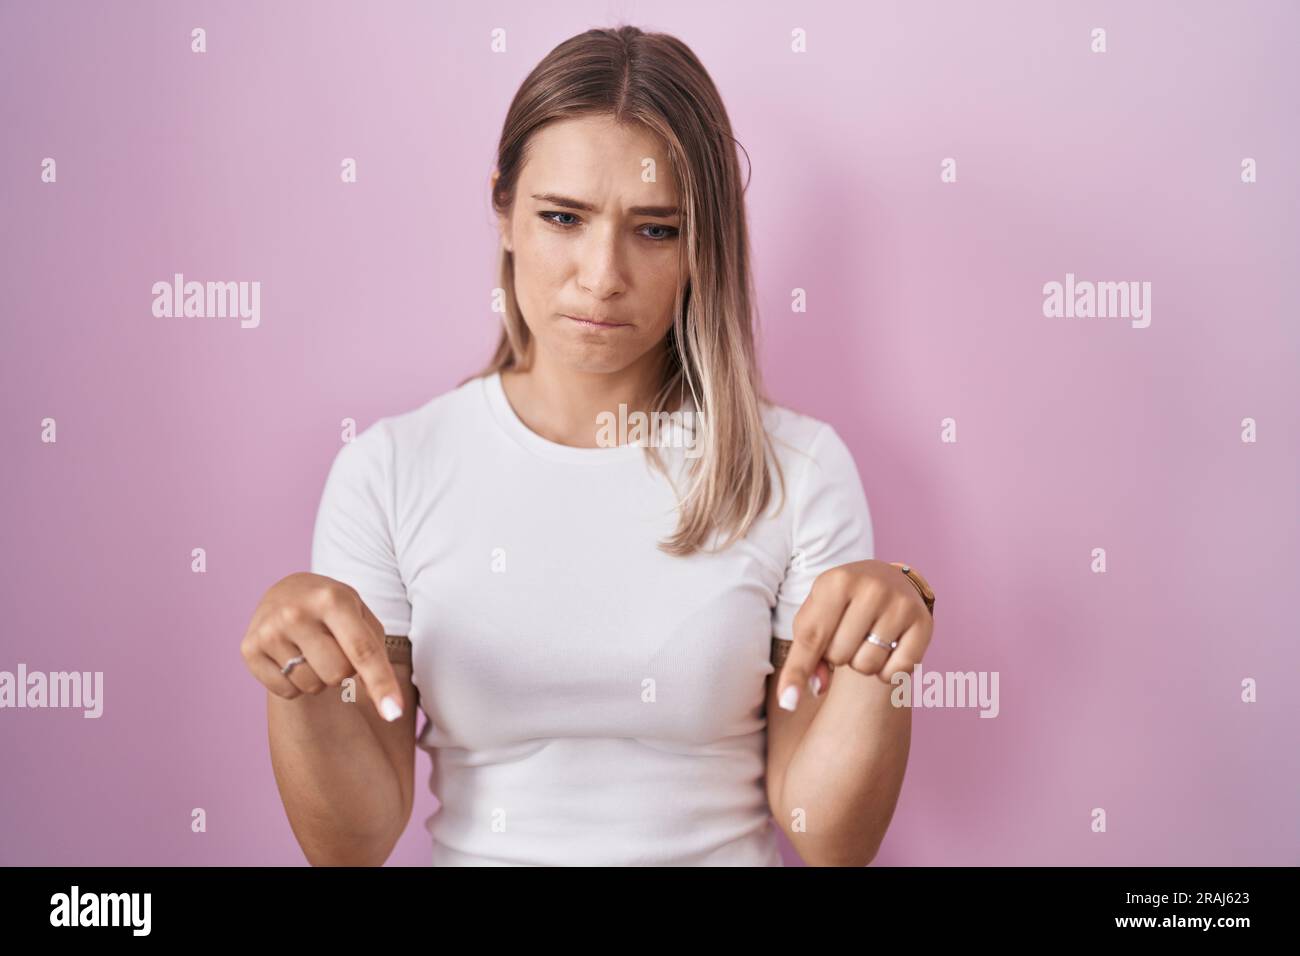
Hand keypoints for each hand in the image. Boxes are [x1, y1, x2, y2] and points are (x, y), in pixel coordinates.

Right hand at [240, 572, 405, 721]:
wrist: (286, 591)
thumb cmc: (335, 610)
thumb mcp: (361, 616)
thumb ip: (376, 654)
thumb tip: (388, 705)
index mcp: (332, 599)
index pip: (362, 650)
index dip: (381, 683)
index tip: (394, 713)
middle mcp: (297, 612)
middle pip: (338, 674)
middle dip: (343, 669)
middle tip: (333, 647)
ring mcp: (269, 630)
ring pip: (312, 685)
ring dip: (319, 677)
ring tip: (311, 651)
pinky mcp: (249, 648)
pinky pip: (286, 691)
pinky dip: (295, 683)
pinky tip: (290, 657)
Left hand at [779, 559, 933, 707]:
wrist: (884, 580)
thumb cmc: (839, 605)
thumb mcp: (815, 616)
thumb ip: (807, 653)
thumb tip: (817, 689)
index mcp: (836, 581)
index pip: (812, 639)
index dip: (797, 673)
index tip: (787, 703)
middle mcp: (871, 588)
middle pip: (839, 656)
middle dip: (837, 655)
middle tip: (847, 634)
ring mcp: (900, 604)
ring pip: (867, 666)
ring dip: (861, 664)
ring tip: (866, 639)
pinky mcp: (924, 623)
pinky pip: (896, 672)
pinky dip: (886, 672)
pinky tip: (888, 650)